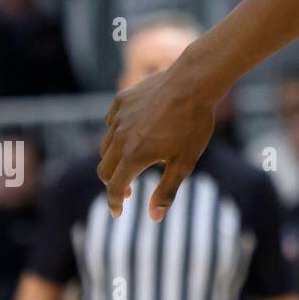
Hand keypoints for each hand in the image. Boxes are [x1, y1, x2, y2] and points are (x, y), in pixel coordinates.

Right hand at [97, 64, 217, 220]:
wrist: (194, 82)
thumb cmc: (194, 124)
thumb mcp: (185, 162)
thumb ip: (167, 191)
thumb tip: (154, 217)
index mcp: (133, 156)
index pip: (114, 188)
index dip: (114, 203)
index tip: (118, 212)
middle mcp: (120, 137)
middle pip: (104, 169)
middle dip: (112, 183)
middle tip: (127, 190)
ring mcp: (119, 117)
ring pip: (106, 145)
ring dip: (114, 159)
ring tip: (132, 161)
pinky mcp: (122, 100)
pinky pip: (112, 121)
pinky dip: (117, 132)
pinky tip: (131, 133)